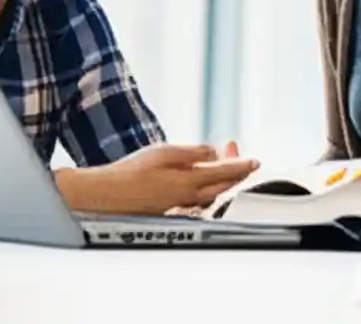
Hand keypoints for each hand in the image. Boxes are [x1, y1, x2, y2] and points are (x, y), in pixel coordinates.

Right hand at [58, 143, 259, 214]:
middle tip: (239, 156)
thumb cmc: (129, 174)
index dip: (242, 166)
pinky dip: (204, 184)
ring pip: (210, 192)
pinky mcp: (170, 208)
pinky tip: (200, 175)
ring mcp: (179, 205)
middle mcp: (188, 198)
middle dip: (234, 170)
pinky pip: (197, 196)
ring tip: (222, 160)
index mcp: (189, 183)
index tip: (255, 161)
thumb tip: (213, 153)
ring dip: (220, 177)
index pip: (226, 174)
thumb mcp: (164, 153)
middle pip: (222, 185)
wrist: (104, 196)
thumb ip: (193, 153)